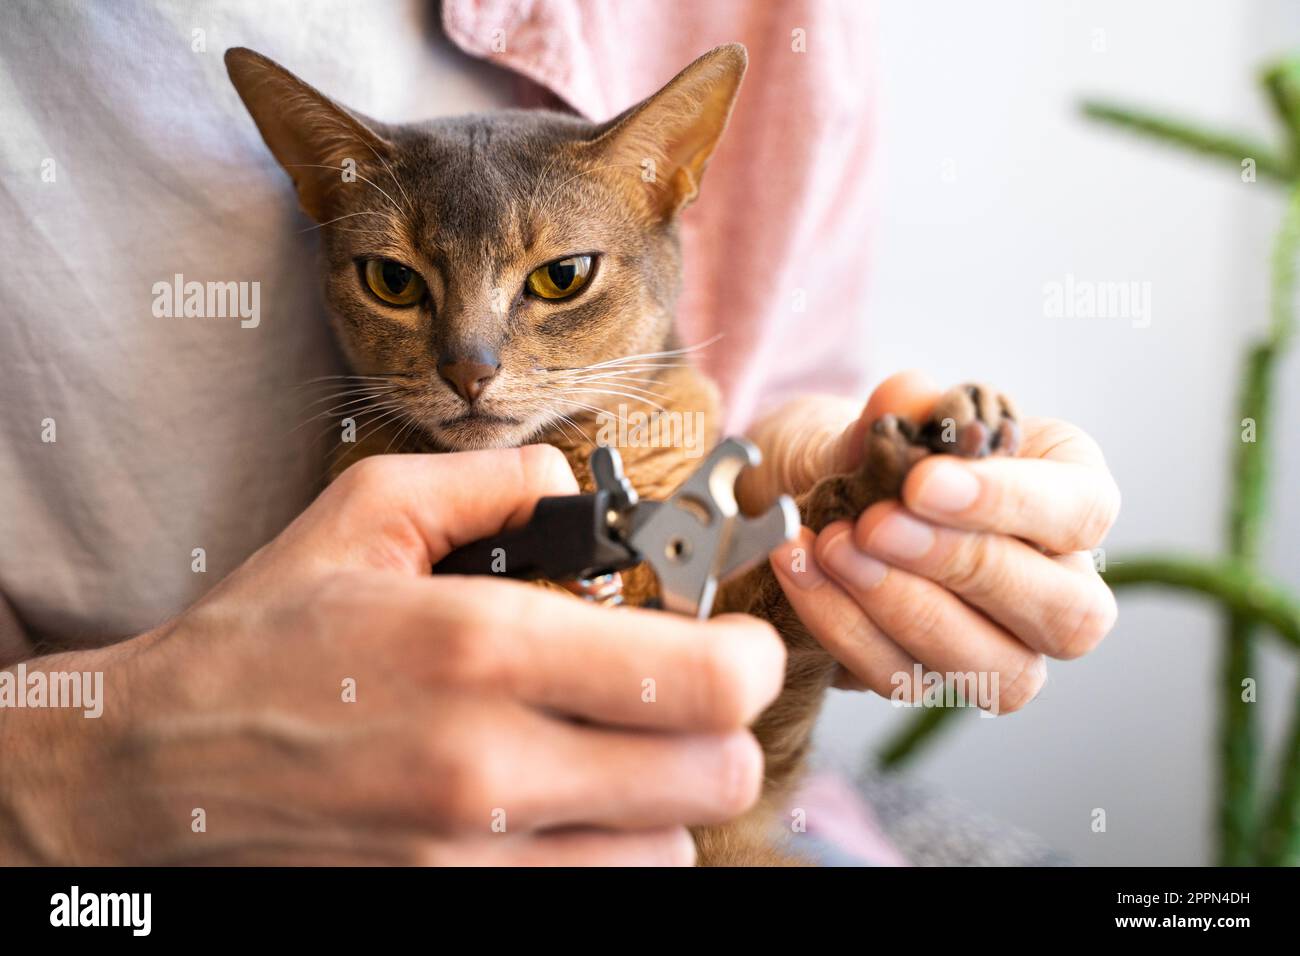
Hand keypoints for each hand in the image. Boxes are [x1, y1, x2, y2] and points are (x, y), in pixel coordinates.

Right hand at [0, 447, 783, 864]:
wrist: (152, 772)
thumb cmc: (261, 638)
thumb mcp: (365, 514)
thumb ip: (495, 483)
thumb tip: (575, 484)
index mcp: (482, 646)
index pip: (705, 683)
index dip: (750, 660)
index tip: (733, 645)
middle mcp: (490, 766)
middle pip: (714, 779)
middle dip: (718, 730)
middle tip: (679, 696)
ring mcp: (473, 861)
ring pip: (669, 851)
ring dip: (663, 799)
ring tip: (606, 752)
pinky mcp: (453, 909)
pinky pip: (599, 893)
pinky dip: (607, 849)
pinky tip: (563, 803)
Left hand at [764, 372, 1119, 712]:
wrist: (796, 495)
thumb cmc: (861, 449)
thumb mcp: (871, 417)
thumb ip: (894, 411)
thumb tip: (909, 396)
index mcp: (1068, 492)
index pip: (1082, 510)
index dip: (1010, 502)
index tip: (922, 482)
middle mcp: (1058, 583)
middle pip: (1067, 613)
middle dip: (964, 567)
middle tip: (873, 524)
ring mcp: (1004, 645)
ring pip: (1002, 671)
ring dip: (905, 610)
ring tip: (831, 546)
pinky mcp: (933, 681)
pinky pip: (907, 678)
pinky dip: (845, 628)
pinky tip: (799, 571)